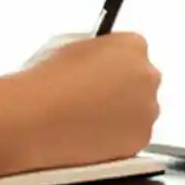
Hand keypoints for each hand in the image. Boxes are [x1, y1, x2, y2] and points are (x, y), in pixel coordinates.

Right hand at [20, 33, 162, 168]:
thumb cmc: (47, 82)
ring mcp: (148, 109)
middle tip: (94, 99)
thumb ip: (97, 52)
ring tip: (88, 119)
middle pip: (142, 80)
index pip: (133, 51)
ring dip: (123, 114)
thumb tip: (97, 63)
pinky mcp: (140, 138)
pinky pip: (134, 135)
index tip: (102, 73)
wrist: (36, 118)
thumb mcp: (71, 47)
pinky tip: (91, 135)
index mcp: (132, 46)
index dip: (113, 64)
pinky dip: (118, 137)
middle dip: (123, 89)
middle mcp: (147, 76)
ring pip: (141, 110)